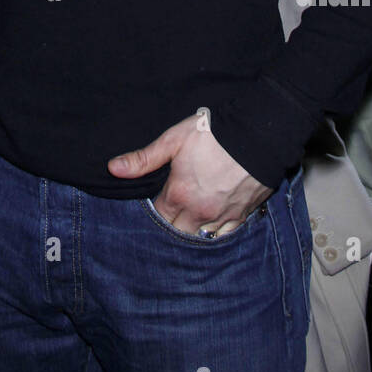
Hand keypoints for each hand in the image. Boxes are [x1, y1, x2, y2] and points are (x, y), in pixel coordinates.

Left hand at [108, 110, 272, 235]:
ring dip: (192, 231)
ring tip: (187, 220)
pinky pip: (223, 236)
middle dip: (171, 225)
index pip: (158, 218)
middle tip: (170, 212)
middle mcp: (199, 212)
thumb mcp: (174, 140)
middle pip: (177, 232)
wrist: (257, 135)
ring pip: (200, 238)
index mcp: (180, 195)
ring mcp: (222, 217)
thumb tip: (114, 168)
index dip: (154, 212)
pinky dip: (215, 232)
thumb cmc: (214, 134)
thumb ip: (144, 159)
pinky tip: (210, 223)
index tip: (155, 202)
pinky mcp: (241, 216)